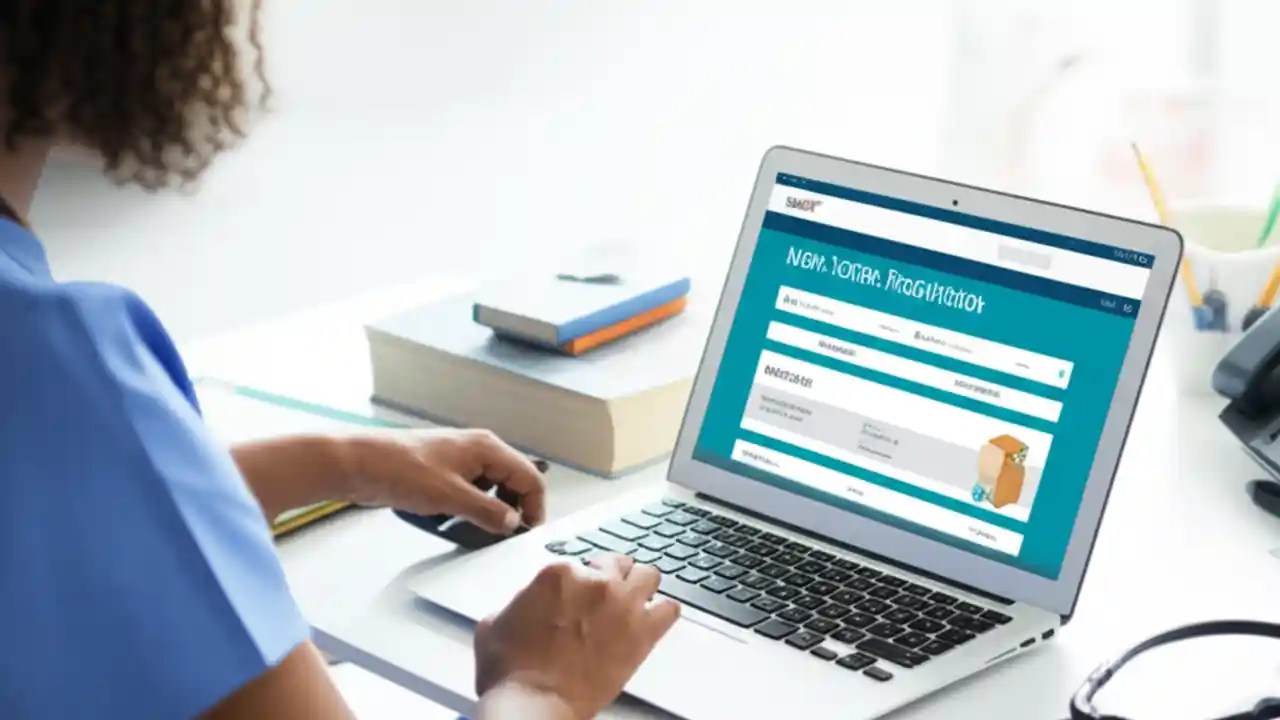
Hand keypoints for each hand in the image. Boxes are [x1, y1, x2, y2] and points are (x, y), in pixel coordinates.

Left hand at [346, 429, 545, 533]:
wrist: (359, 463)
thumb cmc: (403, 471)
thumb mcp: (450, 496)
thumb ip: (487, 510)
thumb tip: (514, 523)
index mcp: (487, 448)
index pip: (529, 477)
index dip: (534, 506)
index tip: (525, 534)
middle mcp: (480, 450)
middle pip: (514, 481)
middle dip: (515, 508)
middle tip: (504, 536)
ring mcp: (462, 460)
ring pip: (493, 487)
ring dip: (493, 509)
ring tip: (481, 532)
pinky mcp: (445, 472)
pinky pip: (472, 491)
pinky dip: (474, 507)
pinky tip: (461, 522)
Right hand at [473, 554, 680, 719]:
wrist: (533, 704)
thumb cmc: (512, 671)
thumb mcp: (495, 621)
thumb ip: (520, 600)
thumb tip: (527, 603)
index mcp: (558, 574)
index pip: (576, 562)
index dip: (575, 581)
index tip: (572, 596)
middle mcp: (595, 582)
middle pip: (616, 562)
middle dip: (610, 576)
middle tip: (603, 596)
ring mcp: (622, 605)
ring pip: (648, 575)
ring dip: (639, 586)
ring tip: (632, 601)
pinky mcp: (642, 634)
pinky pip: (669, 610)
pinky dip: (662, 613)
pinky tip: (651, 621)